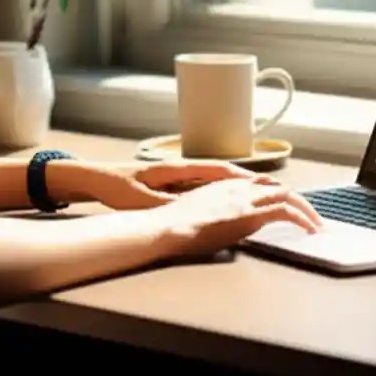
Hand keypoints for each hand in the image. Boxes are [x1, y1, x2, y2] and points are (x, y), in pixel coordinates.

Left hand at [86, 160, 281, 210]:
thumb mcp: (141, 200)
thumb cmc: (118, 187)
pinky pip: (207, 185)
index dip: (241, 177)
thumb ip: (165, 203)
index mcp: (178, 167)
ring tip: (265, 194)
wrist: (98, 178)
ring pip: (217, 179)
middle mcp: (184, 167)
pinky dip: (224, 190)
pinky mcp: (176, 182)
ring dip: (240, 185)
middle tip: (277, 188)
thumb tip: (189, 208)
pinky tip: (235, 201)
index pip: (216, 170)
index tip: (263, 185)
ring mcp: (181, 174)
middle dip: (250, 180)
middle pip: (224, 172)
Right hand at [153, 178, 324, 256]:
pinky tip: (310, 229)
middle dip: (297, 200)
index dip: (277, 193)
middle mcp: (239, 187)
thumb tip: (225, 224)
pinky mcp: (250, 213)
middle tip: (310, 215)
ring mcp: (245, 199)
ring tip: (317, 224)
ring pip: (287, 196)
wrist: (167, 226)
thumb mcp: (198, 212)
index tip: (288, 204)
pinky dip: (303, 219)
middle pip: (277, 187)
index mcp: (225, 184)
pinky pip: (286, 211)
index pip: (260, 183)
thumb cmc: (173, 225)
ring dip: (306, 210)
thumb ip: (216, 212)